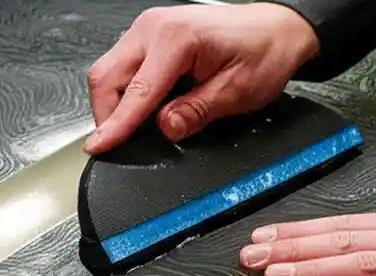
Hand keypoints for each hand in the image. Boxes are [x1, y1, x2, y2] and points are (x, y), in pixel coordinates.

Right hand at [84, 3, 319, 153]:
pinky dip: (127, 92)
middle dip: (107, 115)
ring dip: (116, 104)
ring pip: (110, 71)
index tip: (99, 147)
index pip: (136, 91)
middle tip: (118, 145)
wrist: (276, 29)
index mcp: (176, 38)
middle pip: (106, 77)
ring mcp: (149, 29)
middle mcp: (154, 27)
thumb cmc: (263, 52)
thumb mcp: (237, 91)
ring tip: (137, 127)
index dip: (116, 125)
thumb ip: (197, 112)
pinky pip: (124, 67)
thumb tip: (166, 128)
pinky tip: (146, 108)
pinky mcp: (150, 36)